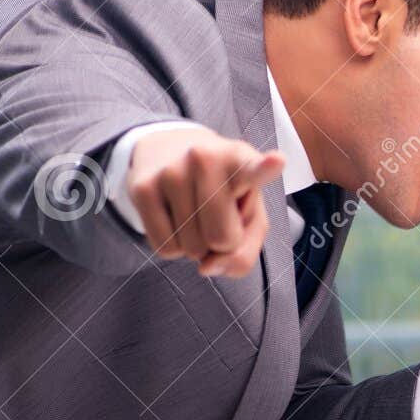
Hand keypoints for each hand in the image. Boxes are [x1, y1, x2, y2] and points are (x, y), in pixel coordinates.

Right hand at [126, 127, 286, 276]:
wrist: (167, 151)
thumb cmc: (222, 191)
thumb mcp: (249, 215)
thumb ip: (244, 251)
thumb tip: (206, 267)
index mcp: (241, 160)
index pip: (254, 168)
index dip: (265, 168)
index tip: (277, 161)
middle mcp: (205, 159)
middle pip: (222, 239)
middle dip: (222, 241)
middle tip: (217, 216)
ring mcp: (171, 171)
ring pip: (191, 248)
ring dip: (196, 244)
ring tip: (194, 211)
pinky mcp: (142, 188)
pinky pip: (165, 248)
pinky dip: (174, 246)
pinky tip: (174, 218)